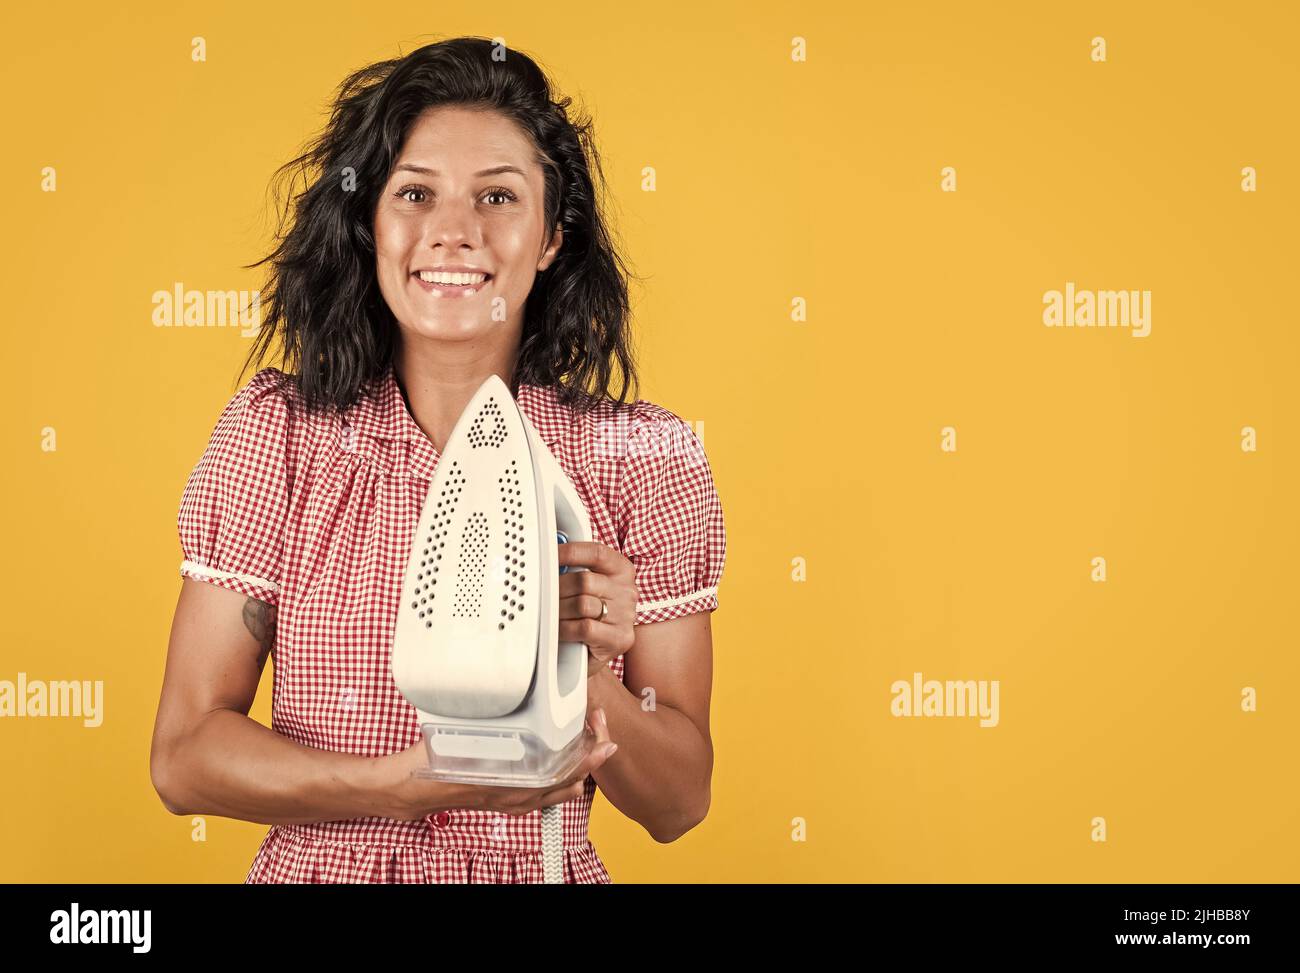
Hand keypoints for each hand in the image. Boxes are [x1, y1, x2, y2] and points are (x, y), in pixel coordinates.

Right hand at [381, 708, 616, 820]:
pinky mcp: (511, 800)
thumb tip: (507, 691)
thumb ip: (491, 716)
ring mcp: (517, 800)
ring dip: (580, 764)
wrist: (416, 788)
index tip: (597, 722)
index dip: (591, 747)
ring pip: (564, 788)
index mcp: (516, 780)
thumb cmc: (437, 761)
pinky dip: (562, 778)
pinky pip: (548, 794)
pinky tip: (563, 762)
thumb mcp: (466, 730)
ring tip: (587, 738)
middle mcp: (521, 795)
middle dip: (593, 751)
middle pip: (574, 777)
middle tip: (598, 723)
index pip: (569, 768)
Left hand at [557, 541, 636, 678]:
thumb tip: (549, 560)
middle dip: (558, 588)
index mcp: (621, 570)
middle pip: (584, 580)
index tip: (550, 555)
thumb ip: (574, 570)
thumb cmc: (589, 614)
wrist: (597, 651)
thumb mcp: (586, 587)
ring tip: (552, 615)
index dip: (570, 552)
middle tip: (545, 595)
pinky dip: (566, 629)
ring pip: (582, 604)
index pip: (596, 553)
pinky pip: (584, 628)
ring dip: (559, 610)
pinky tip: (561, 630)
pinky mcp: (620, 639)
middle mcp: (627, 591)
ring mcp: (626, 615)